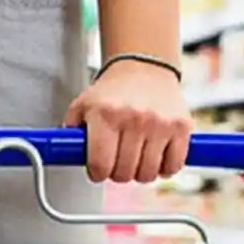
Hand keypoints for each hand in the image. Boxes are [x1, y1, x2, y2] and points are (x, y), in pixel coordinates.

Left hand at [64, 61, 193, 183]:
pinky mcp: (182, 127)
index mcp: (106, 114)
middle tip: (117, 158)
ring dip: (139, 171)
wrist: (143, 68)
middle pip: (123, 174)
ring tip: (135, 155)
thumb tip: (61, 157)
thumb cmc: (111, 93)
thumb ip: (68, 134)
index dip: (97, 172)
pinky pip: (172, 167)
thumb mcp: (82, 107)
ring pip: (147, 175)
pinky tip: (155, 155)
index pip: (100, 166)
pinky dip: (164, 168)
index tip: (99, 167)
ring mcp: (160, 123)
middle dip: (117, 171)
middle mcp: (134, 118)